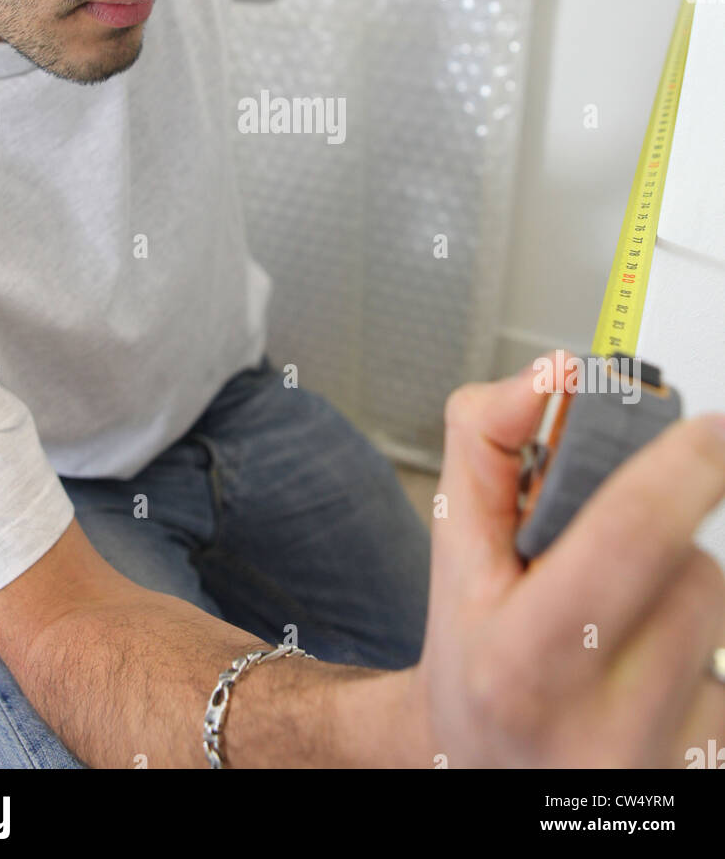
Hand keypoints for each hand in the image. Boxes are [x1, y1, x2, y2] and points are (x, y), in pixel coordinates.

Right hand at [409, 353, 724, 766]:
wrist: (482, 776)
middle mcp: (598, 729)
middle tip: (635, 539)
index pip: (626, 536)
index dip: (678, 467)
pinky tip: (651, 672)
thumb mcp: (452, 550)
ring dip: (684, 595)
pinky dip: (701, 649)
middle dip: (668, 539)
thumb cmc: (474, 663)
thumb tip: (555, 373)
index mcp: (523, 663)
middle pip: (696, 576)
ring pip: (722, 619)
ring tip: (623, 622)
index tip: (707, 430)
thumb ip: (487, 443)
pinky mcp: (706, 775)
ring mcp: (662, 765)